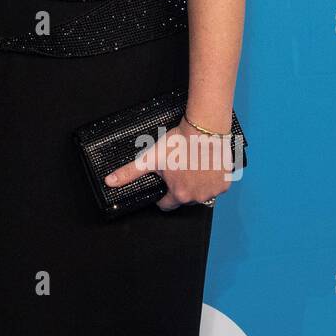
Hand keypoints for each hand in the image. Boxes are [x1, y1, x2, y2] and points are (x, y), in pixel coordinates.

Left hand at [104, 119, 236, 210]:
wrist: (204, 130)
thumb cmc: (178, 144)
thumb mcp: (150, 158)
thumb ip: (130, 172)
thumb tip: (110, 182)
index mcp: (179, 195)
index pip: (166, 205)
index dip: (162, 194)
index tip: (163, 182)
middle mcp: (198, 198)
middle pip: (184, 198)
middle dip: (180, 187)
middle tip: (178, 168)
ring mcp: (214, 191)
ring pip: (201, 193)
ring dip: (197, 184)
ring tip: (192, 166)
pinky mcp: (226, 183)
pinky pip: (216, 186)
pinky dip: (211, 179)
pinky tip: (205, 166)